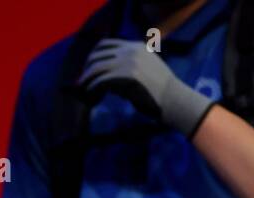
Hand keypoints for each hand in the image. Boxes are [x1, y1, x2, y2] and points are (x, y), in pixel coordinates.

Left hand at [77, 39, 212, 137]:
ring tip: (84, 91)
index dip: (91, 56)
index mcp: (135, 46)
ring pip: (96, 68)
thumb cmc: (158, 89)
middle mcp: (131, 50)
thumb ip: (126, 66)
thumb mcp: (143, 68)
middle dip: (86, 69)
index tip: (87, 69)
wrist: (172, 98)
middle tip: (82, 83)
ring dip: (86, 80)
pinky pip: (101, 80)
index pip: (104, 44)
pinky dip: (92, 89)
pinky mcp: (127, 75)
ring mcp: (129, 61)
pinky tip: (91, 96)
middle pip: (96, 55)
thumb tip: (104, 74)